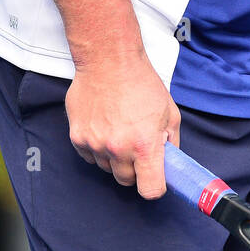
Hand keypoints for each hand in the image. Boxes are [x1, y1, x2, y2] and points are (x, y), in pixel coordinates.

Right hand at [65, 51, 181, 198]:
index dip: (154, 186)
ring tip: (120, 130)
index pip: (150, 190)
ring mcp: (95, 145)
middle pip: (126, 181)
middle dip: (134, 169)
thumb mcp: (169, 112)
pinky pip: (90, 156)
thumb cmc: (142, 84)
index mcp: (145, 145)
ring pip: (107, 168)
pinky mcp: (77, 137)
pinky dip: (97, 148)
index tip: (155, 178)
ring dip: (114, 158)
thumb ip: (171, 142)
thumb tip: (169, 162)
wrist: (109, 60)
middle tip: (137, 147)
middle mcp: (118, 149)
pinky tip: (104, 126)